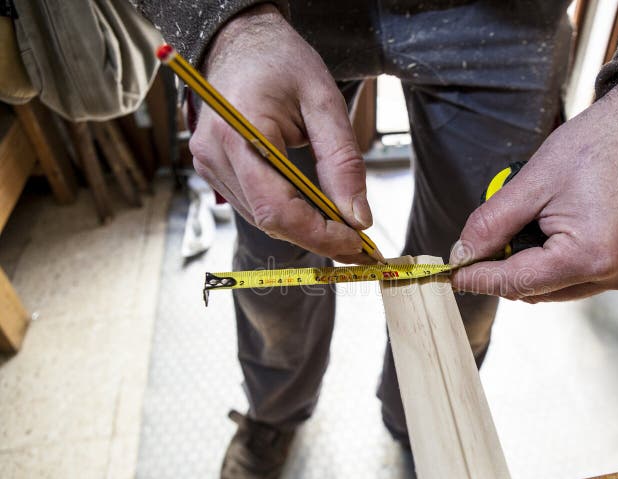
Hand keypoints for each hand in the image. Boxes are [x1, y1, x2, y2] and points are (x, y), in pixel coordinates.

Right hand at [189, 4, 372, 262]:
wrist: (242, 41)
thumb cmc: (282, 62)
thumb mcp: (325, 103)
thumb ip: (343, 162)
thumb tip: (357, 217)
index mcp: (240, 131)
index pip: (278, 208)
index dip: (319, 235)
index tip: (357, 244)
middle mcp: (216, 154)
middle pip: (269, 220)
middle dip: (318, 238)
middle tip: (360, 248)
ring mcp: (209, 164)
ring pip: (261, 219)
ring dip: (305, 230)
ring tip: (345, 232)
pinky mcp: (214, 169)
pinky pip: (253, 206)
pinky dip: (288, 216)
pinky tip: (315, 213)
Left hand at [450, 75, 617, 301]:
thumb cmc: (601, 143)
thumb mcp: (533, 182)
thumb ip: (492, 224)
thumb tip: (464, 254)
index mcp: (591, 256)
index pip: (518, 283)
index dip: (479, 278)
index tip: (454, 274)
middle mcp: (615, 274)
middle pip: (536, 291)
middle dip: (506, 269)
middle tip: (487, 240)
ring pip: (557, 288)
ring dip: (532, 268)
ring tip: (530, 224)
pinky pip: (581, 277)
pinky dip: (557, 263)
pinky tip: (553, 231)